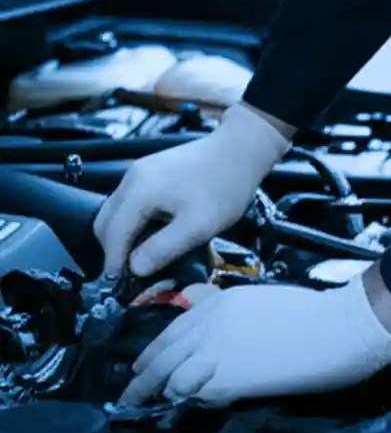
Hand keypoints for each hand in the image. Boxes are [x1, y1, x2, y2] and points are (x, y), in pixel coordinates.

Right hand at [93, 103, 292, 277]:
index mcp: (138, 192)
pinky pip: (131, 201)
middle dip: (113, 248)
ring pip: (117, 210)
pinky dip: (134, 220)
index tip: (117, 284)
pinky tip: (153, 232)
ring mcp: (140, 171)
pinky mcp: (151, 170)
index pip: (113, 233)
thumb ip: (164, 248)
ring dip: (124, 234)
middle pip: (106, 221)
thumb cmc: (223, 189)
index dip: (113, 261)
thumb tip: (135, 269)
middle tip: (128, 272)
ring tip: (141, 255)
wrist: (241, 149)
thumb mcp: (199, 226)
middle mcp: (131, 179)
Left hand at [119, 273, 390, 405]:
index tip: (143, 363)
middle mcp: (210, 325)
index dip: (154, 350)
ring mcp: (217, 352)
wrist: (337, 328)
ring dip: (164, 391)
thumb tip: (214, 334)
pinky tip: (193, 402)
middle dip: (144, 376)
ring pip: (174, 377)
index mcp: (220, 302)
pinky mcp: (230, 377)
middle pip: (164, 354)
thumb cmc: (312, 313)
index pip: (173, 329)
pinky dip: (193, 399)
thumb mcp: (262, 301)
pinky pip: (199, 393)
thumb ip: (231, 314)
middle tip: (130, 392)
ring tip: (150, 404)